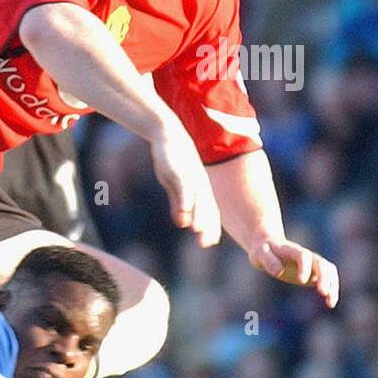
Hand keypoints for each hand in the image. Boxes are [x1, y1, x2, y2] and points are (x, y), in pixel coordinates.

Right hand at [148, 119, 221, 246]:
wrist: (168, 133)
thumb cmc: (172, 159)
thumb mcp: (174, 184)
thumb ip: (179, 202)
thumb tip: (183, 224)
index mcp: (200, 189)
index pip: (207, 211)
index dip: (209, 227)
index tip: (208, 243)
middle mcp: (200, 184)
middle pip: (206, 207)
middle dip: (206, 226)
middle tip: (206, 244)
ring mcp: (191, 176)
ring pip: (197, 199)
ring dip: (198, 215)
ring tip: (197, 231)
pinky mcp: (180, 169)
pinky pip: (184, 186)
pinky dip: (185, 199)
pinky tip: (184, 210)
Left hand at [247, 236, 339, 308]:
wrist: (267, 247)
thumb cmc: (262, 251)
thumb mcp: (259, 255)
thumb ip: (269, 262)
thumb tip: (280, 272)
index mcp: (292, 250)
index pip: (303, 256)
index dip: (305, 267)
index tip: (301, 281)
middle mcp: (306, 256)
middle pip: (321, 263)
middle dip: (324, 277)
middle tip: (323, 292)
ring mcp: (312, 263)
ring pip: (328, 271)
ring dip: (332, 285)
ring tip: (330, 302)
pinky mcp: (314, 272)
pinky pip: (328, 279)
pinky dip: (332, 289)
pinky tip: (330, 303)